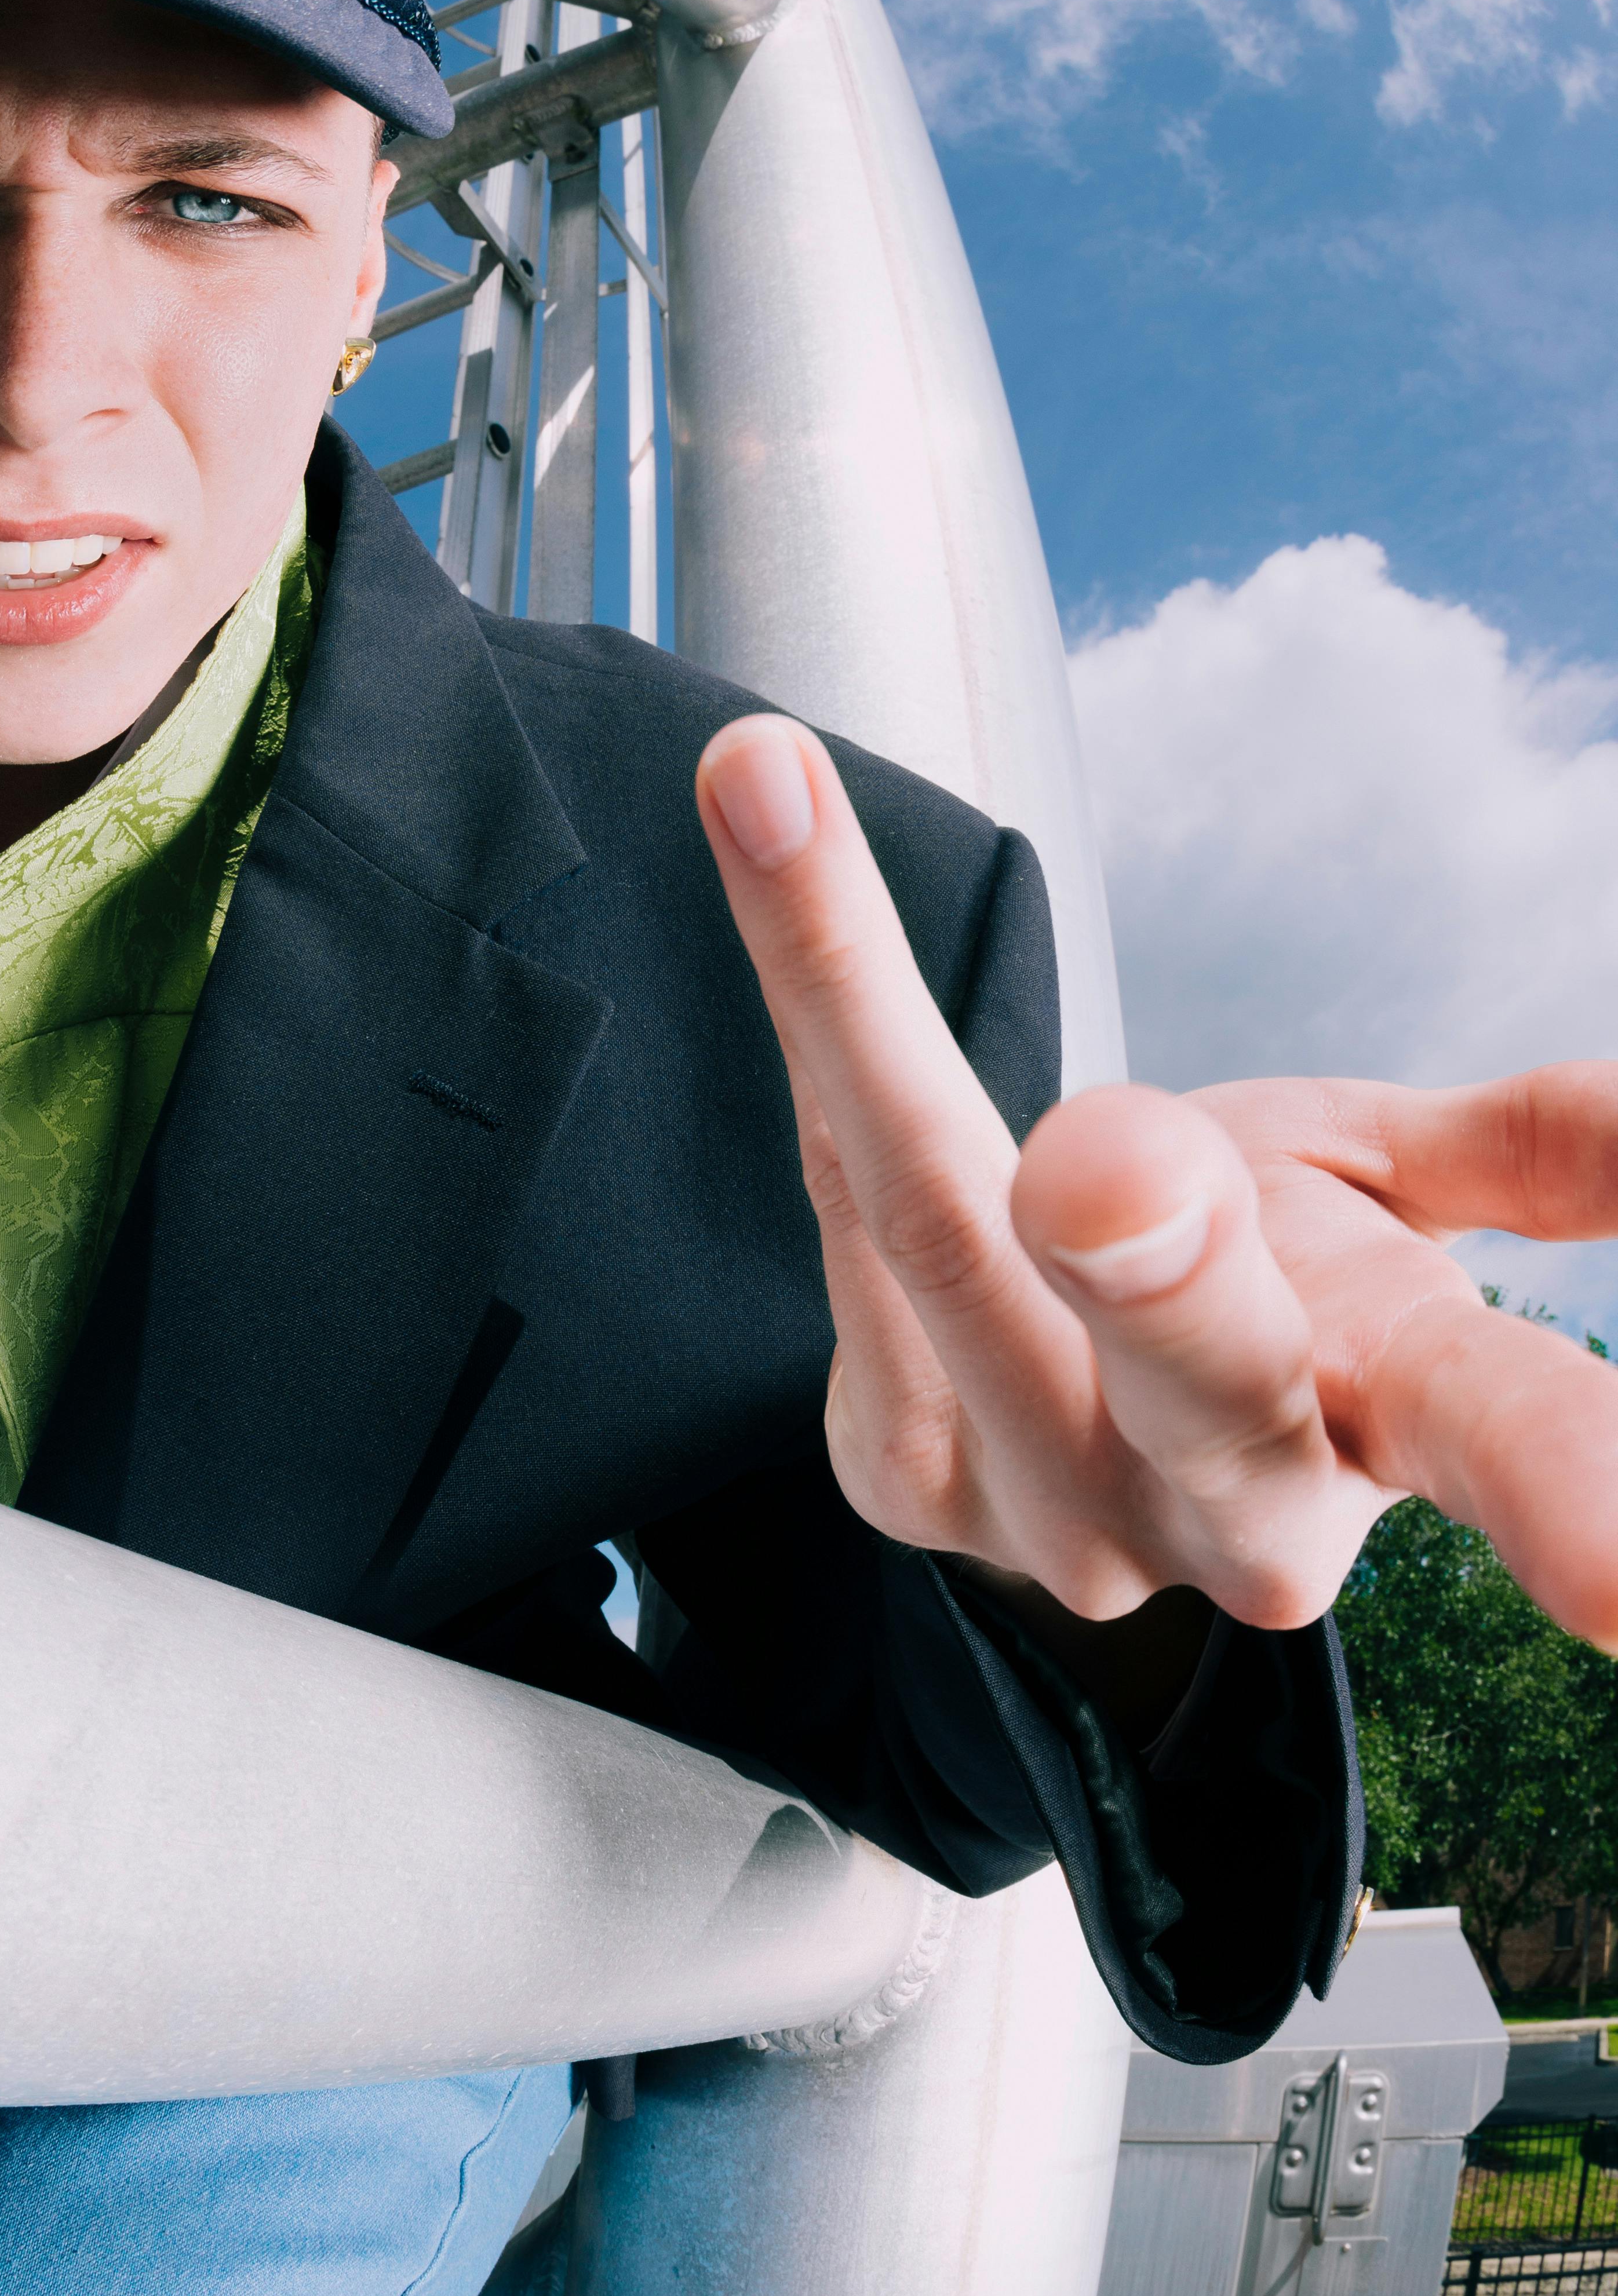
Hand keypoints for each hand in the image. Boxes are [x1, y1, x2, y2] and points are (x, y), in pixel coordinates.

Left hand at [697, 713, 1617, 1654]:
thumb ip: (1528, 1145)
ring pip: (941, 1231)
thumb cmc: (1278, 1289)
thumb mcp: (1401, 1204)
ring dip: (842, 989)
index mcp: (1390, 1422)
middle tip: (1096, 1151)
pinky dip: (802, 999)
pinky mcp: (892, 1473)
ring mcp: (1041, 1514)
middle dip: (1150, 1258)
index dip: (1571, 1491)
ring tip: (765, 781)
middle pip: (1190, 1369)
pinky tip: (759, 823)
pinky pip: (838, 1207)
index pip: (1496, 1437)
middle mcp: (1219, 1511)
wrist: (1093, 1398)